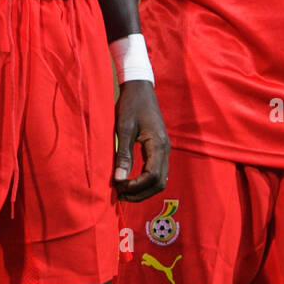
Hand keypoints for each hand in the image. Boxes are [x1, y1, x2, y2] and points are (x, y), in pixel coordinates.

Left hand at [112, 80, 168, 201]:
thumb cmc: (131, 105)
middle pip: (159, 183)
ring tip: (123, 191)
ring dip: (143, 190)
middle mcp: (165, 149)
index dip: (136, 187)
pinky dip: (145, 182)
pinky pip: (157, 172)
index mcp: (158, 144)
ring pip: (160, 180)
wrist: (140, 88)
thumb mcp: (123, 128)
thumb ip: (123, 154)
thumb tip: (118, 179)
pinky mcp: (159, 149)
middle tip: (120, 195)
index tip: (118, 187)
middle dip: (140, 193)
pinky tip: (130, 182)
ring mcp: (164, 150)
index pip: (153, 176)